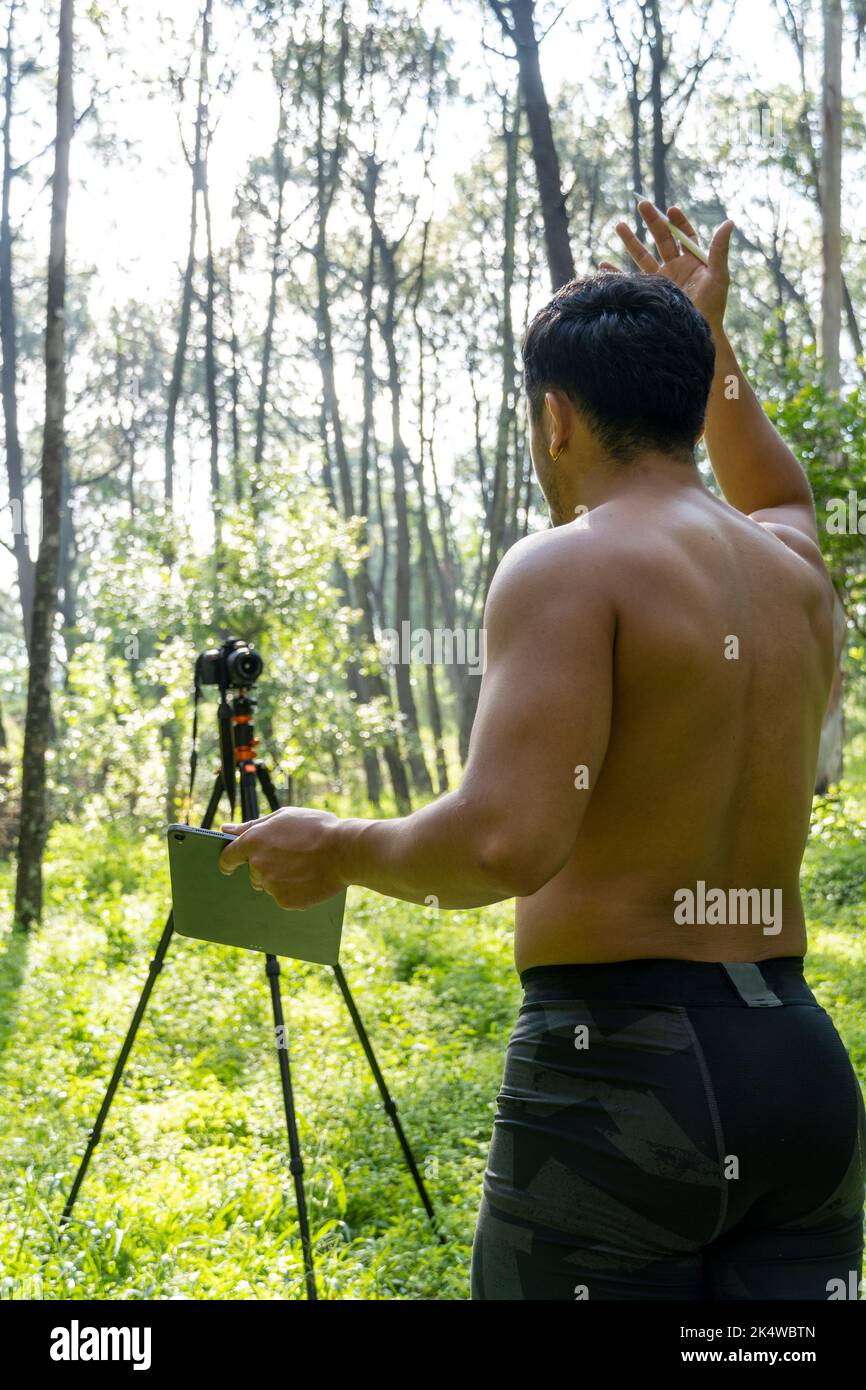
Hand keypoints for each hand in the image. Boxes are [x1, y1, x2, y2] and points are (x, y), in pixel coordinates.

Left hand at [219, 806, 345, 908]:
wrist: (346, 850)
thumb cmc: (316, 828)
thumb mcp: (283, 816)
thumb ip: (251, 825)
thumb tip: (225, 828)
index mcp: (253, 841)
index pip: (227, 857)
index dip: (230, 861)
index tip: (233, 864)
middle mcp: (258, 865)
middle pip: (252, 873)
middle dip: (265, 867)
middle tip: (290, 856)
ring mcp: (271, 885)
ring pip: (269, 885)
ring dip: (280, 878)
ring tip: (304, 866)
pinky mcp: (285, 901)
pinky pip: (283, 897)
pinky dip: (293, 890)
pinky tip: (308, 878)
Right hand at [603, 201, 733, 334]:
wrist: (696, 334)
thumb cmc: (712, 307)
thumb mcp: (719, 276)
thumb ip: (720, 250)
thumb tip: (729, 221)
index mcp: (693, 260)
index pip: (684, 235)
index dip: (677, 221)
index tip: (670, 210)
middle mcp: (675, 267)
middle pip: (661, 238)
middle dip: (652, 221)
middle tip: (641, 204)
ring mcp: (661, 280)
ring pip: (643, 255)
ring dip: (630, 241)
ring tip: (619, 225)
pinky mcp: (650, 293)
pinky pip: (630, 280)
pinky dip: (616, 273)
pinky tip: (603, 265)